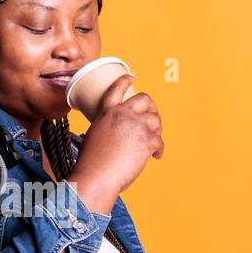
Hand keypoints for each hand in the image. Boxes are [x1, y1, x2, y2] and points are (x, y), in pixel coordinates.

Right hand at [66, 75, 162, 214]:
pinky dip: (159, 150)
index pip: (116, 90)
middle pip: (144, 100)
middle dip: (152, 107)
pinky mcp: (147, 140)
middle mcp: (123, 115)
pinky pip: (160, 141)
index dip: (125, 80)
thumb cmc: (92, 164)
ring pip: (156, 120)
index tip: (132, 76)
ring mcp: (136, 126)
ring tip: (153, 142)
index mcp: (107, 113)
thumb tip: (120, 136)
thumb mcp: (93, 137)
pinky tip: (156, 156)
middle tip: (153, 118)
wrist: (96, 176)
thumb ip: (107, 129)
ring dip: (157, 131)